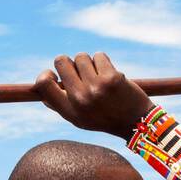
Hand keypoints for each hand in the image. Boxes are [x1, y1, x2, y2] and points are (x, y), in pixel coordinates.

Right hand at [34, 52, 154, 140]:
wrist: (137, 124)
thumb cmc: (104, 119)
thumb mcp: (79, 118)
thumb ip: (60, 103)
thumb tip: (43, 83)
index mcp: (69, 110)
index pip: (43, 84)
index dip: (45, 74)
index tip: (55, 76)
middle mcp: (80, 99)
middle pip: (61, 61)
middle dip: (70, 62)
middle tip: (81, 72)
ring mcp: (96, 88)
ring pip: (81, 56)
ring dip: (89, 62)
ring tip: (98, 76)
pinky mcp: (112, 78)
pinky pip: (99, 56)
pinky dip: (103, 62)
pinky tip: (110, 75)